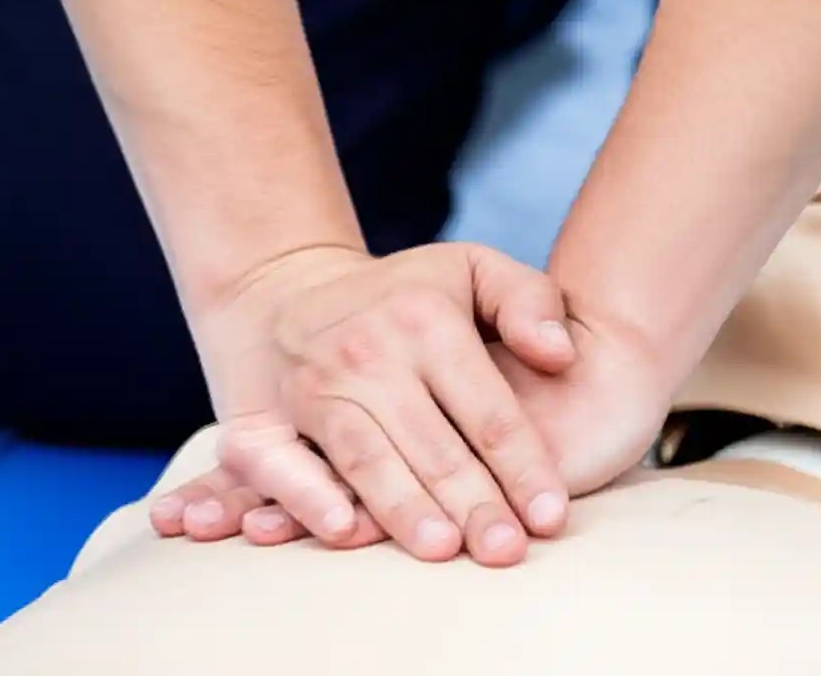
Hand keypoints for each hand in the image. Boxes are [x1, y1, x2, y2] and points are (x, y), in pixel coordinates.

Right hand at [152, 299, 671, 559]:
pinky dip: (307, 498)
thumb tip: (562, 356)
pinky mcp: (258, 421)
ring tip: (442, 548)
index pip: (487, 411)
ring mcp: (310, 387)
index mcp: (426, 320)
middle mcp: (367, 354)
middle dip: (473, 504)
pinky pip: (281, 466)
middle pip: (432, 445)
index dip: (523, 467)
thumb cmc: (401, 295)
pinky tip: (344, 530)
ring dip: (403, 508)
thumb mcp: (473, 269)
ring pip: (366, 458)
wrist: (279, 289)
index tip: (551, 517)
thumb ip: (531, 303)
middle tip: (506, 551)